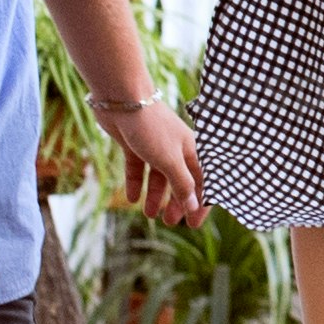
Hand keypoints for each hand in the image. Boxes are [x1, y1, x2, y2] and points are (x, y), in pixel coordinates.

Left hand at [101, 100, 203, 226]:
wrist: (122, 99)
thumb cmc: (151, 127)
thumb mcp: (169, 161)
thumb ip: (182, 184)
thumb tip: (193, 206)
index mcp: (191, 150)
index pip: (202, 182)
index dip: (199, 204)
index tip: (193, 224)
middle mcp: (175, 149)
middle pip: (179, 181)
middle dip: (175, 203)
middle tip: (169, 222)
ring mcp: (154, 147)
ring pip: (158, 177)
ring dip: (155, 196)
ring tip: (149, 214)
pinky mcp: (134, 144)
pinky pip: (138, 168)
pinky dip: (136, 183)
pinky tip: (131, 198)